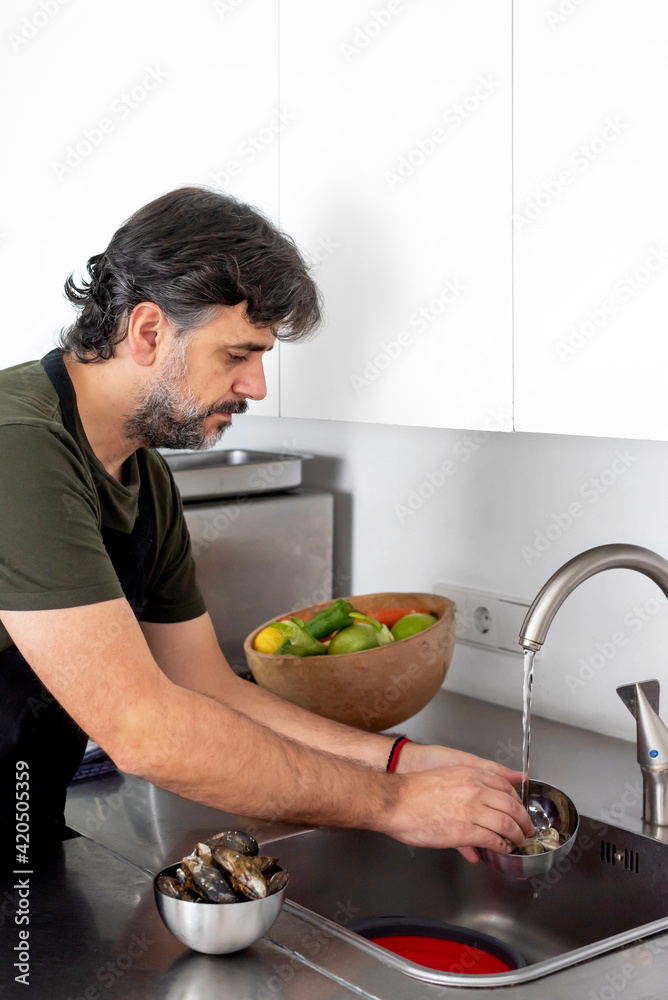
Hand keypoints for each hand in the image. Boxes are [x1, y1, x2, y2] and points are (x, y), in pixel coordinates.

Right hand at [388, 763, 532, 861]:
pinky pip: (493, 839)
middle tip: (527, 827)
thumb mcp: (446, 776)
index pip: (505, 786)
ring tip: (517, 840)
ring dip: (516, 834)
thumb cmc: (414, 789)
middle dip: (523, 819)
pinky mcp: (465, 830)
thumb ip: (470, 783)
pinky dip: (501, 845)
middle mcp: (475, 789)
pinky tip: (501, 847)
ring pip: (507, 823)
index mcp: (470, 773)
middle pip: (511, 805)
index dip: (516, 799)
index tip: (519, 807)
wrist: (395, 801)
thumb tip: (493, 786)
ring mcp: (471, 809)